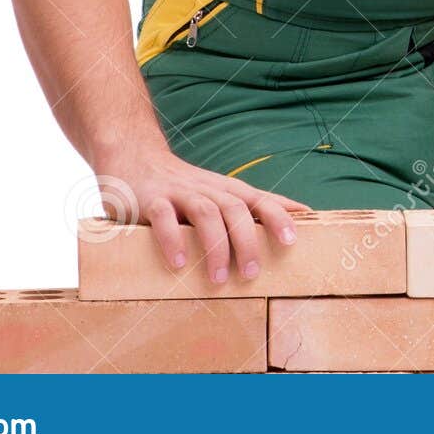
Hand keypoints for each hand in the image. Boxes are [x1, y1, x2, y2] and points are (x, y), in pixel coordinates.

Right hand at [95, 145, 310, 283]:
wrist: (135, 155)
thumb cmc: (183, 185)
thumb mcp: (216, 193)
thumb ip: (248, 207)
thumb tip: (298, 216)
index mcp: (225, 190)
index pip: (259, 199)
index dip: (278, 216)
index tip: (293, 240)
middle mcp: (206, 188)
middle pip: (235, 209)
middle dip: (247, 240)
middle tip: (251, 273)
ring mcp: (179, 192)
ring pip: (206, 213)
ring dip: (215, 245)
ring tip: (218, 278)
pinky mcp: (151, 200)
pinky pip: (163, 217)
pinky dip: (172, 239)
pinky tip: (178, 263)